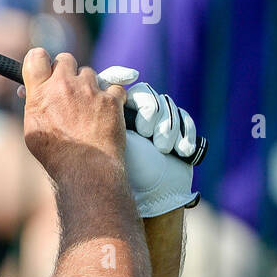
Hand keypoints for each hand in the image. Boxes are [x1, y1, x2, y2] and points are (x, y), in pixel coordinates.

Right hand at [21, 48, 127, 177]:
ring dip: (89, 85)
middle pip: (66, 59)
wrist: (85, 167)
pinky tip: (106, 111)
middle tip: (68, 89)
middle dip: (67, 71)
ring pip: (90, 73)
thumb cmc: (55, 153)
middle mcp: (64, 85)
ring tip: (88, 107)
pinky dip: (112, 97)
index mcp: (41, 92)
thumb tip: (29, 92)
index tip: (45, 70)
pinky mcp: (112, 99)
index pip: (37, 56)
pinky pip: (114, 88)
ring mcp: (90, 90)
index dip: (41, 61)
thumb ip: (33, 104)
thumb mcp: (32, 129)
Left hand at [96, 66, 200, 216]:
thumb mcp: (102, 141)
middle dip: (151, 111)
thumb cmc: (117, 173)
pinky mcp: (177, 134)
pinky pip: (186, 121)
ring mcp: (157, 125)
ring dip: (167, 127)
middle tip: (145, 132)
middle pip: (148, 95)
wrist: (144, 199)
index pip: (120, 87)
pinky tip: (179, 150)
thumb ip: (95, 116)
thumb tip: (91, 88)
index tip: (130, 78)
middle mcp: (135, 117)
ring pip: (168, 107)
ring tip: (161, 147)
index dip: (122, 77)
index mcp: (114, 116)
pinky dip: (185, 133)